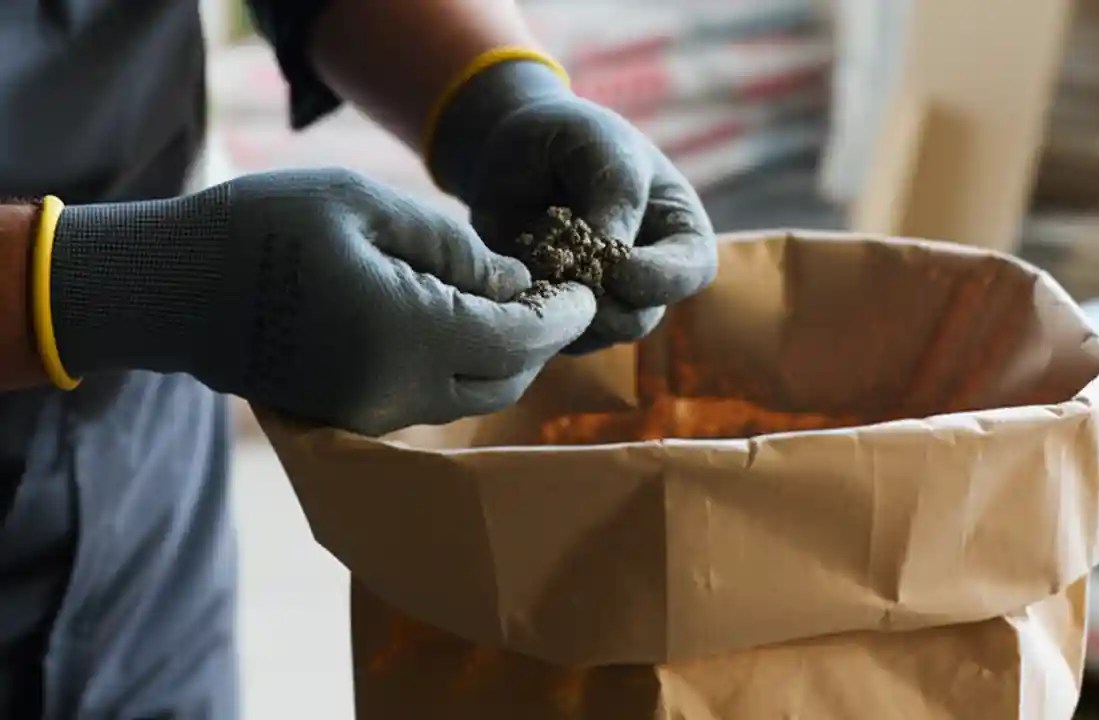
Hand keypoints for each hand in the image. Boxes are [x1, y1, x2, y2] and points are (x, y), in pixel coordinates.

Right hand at [48, 169, 595, 434]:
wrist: (172, 286)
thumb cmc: (264, 227)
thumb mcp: (365, 206)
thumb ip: (452, 248)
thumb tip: (515, 282)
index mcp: (406, 333)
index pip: (516, 340)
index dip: (560, 319)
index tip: (586, 292)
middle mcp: (395, 389)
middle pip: (503, 380)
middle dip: (540, 343)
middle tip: (558, 299)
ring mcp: (370, 412)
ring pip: (470, 398)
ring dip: (504, 361)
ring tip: (517, 310)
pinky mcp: (350, 416)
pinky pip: (431, 402)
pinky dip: (463, 370)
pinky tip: (464, 328)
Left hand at [430, 61, 717, 352]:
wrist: (519, 147)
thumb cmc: (574, 137)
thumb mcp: (601, 147)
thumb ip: (616, 197)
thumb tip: (612, 259)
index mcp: (678, 233)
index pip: (691, 272)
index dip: (658, 277)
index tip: (617, 262)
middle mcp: (648, 275)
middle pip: (642, 318)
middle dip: (604, 303)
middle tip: (565, 273)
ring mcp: (605, 298)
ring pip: (595, 333)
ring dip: (564, 306)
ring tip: (536, 261)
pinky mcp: (561, 310)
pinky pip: (552, 332)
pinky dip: (534, 306)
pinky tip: (518, 272)